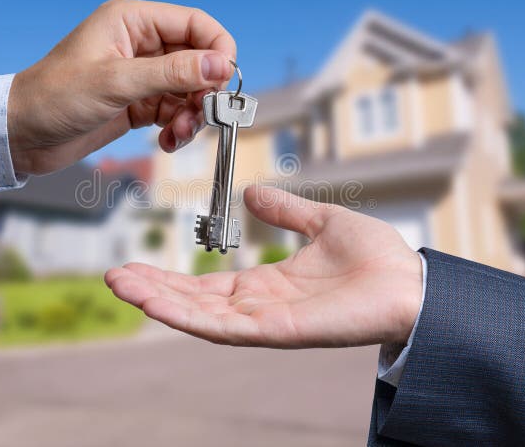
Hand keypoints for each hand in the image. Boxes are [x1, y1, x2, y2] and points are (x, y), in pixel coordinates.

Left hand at [7, 0, 235, 174]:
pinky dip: (179, 127)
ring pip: (190, 89)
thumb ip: (172, 73)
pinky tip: (168, 141)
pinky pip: (175, 111)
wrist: (21, 135)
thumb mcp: (116, 83)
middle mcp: (141, 44)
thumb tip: (221, 65)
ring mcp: (141, 75)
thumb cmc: (54, 98)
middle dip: (204, 90)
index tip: (225, 81)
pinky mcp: (139, 102)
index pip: (194, 24)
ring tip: (179, 134)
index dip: (218, 49)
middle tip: (201, 116)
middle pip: (198, 60)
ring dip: (193, 114)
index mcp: (132, 21)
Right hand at [105, 186, 422, 347]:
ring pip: (199, 316)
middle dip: (152, 289)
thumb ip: (285, 210)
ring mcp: (265, 322)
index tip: (136, 264)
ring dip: (158, 301)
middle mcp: (258, 307)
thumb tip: (252, 193)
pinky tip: (155, 301)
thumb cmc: (375, 258)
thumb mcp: (321, 222)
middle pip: (193, 302)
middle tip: (113, 275)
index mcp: (265, 285)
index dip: (169, 276)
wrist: (412, 282)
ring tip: (120, 284)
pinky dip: (186, 315)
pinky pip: (224, 327)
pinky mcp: (278, 331)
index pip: (205, 284)